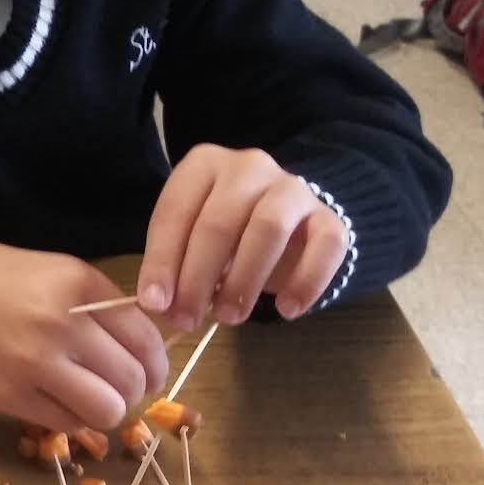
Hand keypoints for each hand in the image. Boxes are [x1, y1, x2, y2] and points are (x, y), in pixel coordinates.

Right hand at [0, 235, 168, 431]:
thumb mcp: (59, 272)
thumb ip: (104, 306)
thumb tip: (148, 351)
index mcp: (79, 284)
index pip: (146, 338)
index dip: (157, 361)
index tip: (150, 368)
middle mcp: (62, 324)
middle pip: (132, 379)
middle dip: (136, 389)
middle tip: (123, 386)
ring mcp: (35, 364)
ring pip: (107, 410)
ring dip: (109, 410)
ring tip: (95, 398)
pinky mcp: (12, 397)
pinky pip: (68, 424)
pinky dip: (76, 419)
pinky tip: (63, 401)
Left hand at [137, 145, 349, 329]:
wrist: (287, 219)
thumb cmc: (225, 231)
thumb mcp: (189, 240)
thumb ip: (174, 266)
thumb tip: (160, 306)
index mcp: (204, 165)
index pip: (176, 211)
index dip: (162, 260)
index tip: (155, 304)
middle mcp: (249, 167)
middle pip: (219, 222)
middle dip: (198, 277)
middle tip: (188, 320)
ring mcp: (293, 188)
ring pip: (269, 229)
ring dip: (245, 279)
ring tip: (230, 317)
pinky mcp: (329, 217)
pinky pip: (326, 246)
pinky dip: (307, 281)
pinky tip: (287, 310)